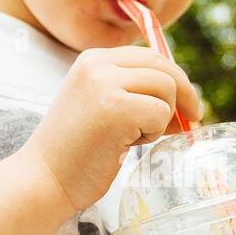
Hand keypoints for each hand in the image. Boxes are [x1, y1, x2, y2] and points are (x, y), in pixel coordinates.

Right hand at [23, 46, 201, 212]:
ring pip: (167, 89)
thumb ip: (134, 93)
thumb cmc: (76, 152)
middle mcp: (98, 64)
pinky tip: (127, 145)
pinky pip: (161, 114)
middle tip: (190, 121)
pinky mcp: (116, 109)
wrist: (45, 178)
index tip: (184, 103)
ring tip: (133, 138)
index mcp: (92, 59)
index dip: (174, 79)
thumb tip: (188, 99)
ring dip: (161, 119)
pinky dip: (153, 133)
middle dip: (184, 95)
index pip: (150, 56)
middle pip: (164, 68)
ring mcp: (105, 84)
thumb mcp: (101, 106)